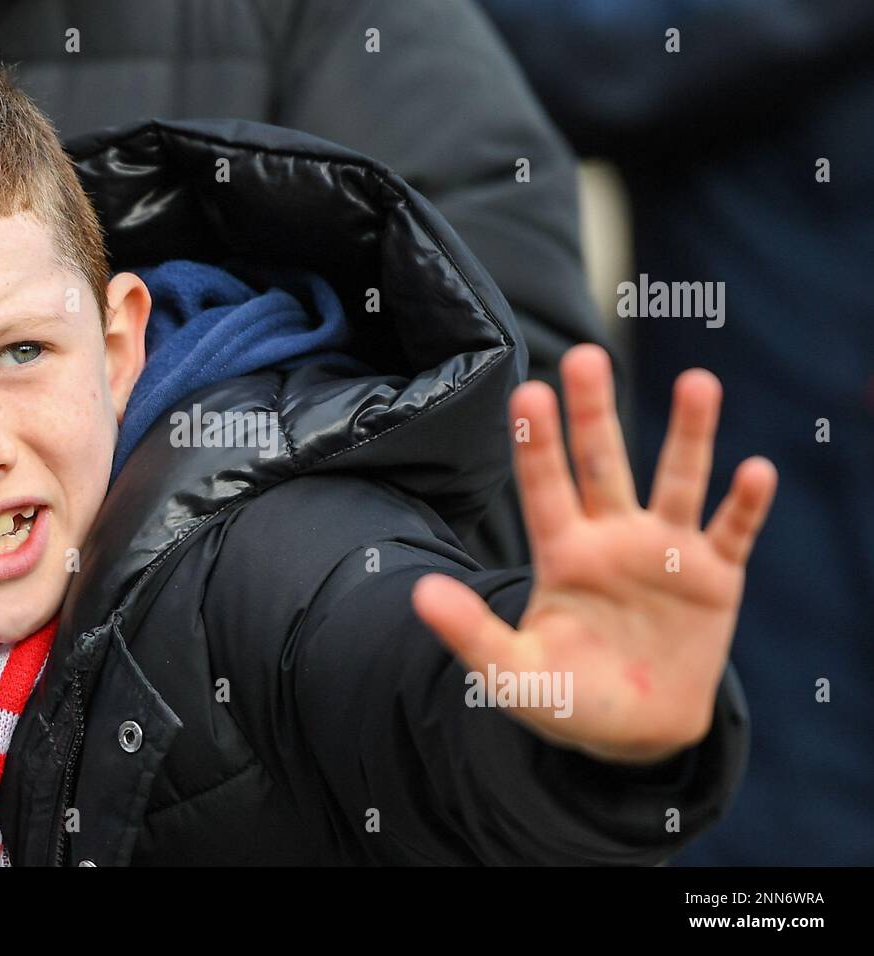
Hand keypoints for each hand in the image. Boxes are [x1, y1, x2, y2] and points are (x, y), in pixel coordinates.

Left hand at [412, 344, 775, 764]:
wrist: (635, 732)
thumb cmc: (567, 696)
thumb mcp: (513, 673)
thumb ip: (470, 634)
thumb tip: (420, 593)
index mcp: (562, 553)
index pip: (544, 488)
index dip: (537, 444)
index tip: (527, 392)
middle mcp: (611, 537)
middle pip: (603, 463)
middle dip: (594, 413)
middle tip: (586, 355)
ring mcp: (665, 551)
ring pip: (677, 480)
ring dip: (690, 435)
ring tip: (698, 382)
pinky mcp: (714, 577)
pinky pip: (733, 532)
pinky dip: (745, 505)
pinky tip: (756, 471)